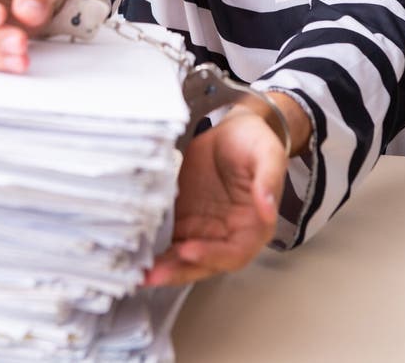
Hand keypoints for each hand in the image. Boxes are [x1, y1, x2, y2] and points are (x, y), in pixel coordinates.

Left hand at [145, 108, 287, 285]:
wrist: (235, 130)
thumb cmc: (256, 143)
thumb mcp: (268, 155)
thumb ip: (268, 180)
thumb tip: (268, 207)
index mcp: (254, 227)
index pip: (234, 252)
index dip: (212, 255)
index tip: (188, 250)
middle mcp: (228, 235)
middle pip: (204, 262)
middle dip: (179, 271)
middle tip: (153, 274)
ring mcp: (205, 228)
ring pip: (183, 256)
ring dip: (163, 266)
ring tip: (139, 272)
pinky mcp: (186, 216)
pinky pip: (170, 237)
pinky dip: (154, 246)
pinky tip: (136, 250)